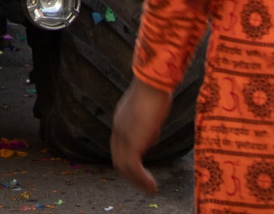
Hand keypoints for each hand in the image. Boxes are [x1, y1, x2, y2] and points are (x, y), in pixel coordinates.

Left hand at [111, 78, 170, 192]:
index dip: (128, 158)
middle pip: (118, 158)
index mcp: (121, 120)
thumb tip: (149, 137)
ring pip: (123, 167)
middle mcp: (118, 129)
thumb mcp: (149, 110)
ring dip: (136, 181)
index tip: (139, 168)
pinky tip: (153, 187)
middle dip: (130, 174)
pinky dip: (142, 180)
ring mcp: (123, 136)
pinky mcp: (132, 143)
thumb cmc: (155, 91)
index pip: (119, 145)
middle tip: (143, 183)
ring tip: (150, 189)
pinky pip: (133, 168)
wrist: (151, 84)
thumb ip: (146, 124)